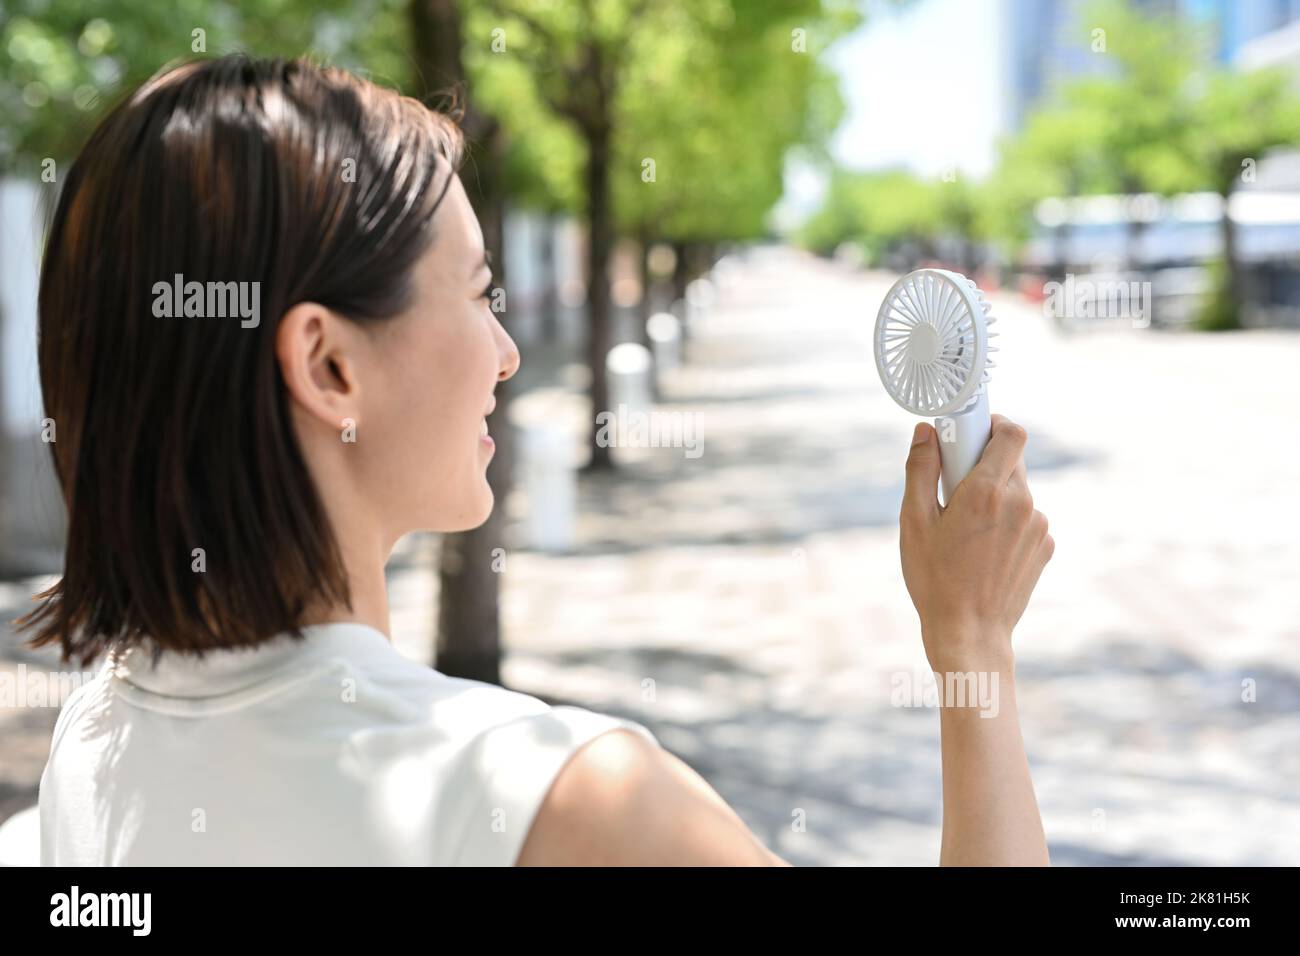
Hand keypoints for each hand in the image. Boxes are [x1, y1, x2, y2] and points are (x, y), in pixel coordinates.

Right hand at [899, 415, 1052, 671]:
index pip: (1011, 432)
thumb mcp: (914, 521)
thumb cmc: (934, 579)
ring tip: (964, 530)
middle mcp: (1022, 503)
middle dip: (982, 464)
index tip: (969, 433)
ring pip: (1016, 491)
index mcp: (988, 491)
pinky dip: (1005, 522)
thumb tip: (926, 432)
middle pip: (1010, 460)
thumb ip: (920, 469)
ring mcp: (1038, 527)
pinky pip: (1025, 518)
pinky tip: (982, 550)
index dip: (992, 423)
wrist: (970, 633)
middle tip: (953, 488)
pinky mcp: (1045, 547)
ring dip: (993, 496)